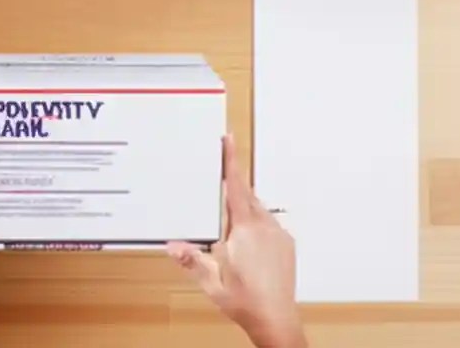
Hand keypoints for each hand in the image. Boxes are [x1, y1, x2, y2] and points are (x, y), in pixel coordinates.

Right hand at [167, 135, 305, 347]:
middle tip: (220, 181)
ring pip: (258, 210)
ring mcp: (278, 235)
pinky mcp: (286, 245)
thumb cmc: (245, 302)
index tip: (229, 140)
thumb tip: (172, 245)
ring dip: (244, 210)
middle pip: (246, 196)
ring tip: (231, 226)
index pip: (235, 187)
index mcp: (244, 230)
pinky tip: (247, 243)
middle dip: (233, 188)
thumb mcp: (211, 282)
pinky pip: (269, 224)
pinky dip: (256, 225)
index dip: (231, 162)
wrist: (276, 319)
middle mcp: (264, 227)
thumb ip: (192, 260)